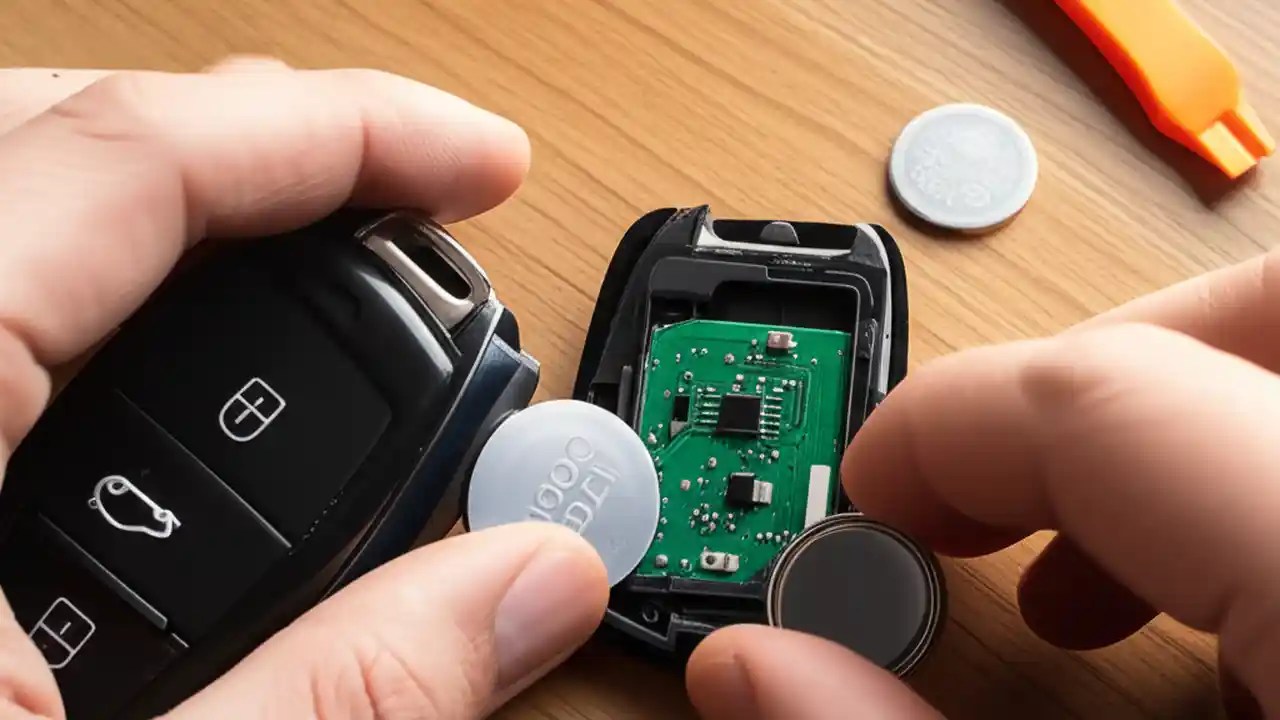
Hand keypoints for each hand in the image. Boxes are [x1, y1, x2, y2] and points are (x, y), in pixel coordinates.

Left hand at [0, 57, 607, 718]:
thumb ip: (344, 694)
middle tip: (403, 194)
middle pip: (62, 136)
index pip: (131, 159)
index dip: (342, 133)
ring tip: (318, 256)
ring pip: (24, 202)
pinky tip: (182, 354)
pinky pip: (0, 297)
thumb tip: (528, 584)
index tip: (473, 164)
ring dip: (182, 204)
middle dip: (262, 143)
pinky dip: (106, 284)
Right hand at [687, 251, 1279, 718]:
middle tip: (979, 473)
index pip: (1110, 398)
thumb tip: (755, 669)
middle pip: (1257, 306)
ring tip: (1064, 579)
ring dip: (1157, 427)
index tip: (868, 490)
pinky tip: (1181, 627)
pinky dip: (1236, 501)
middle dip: (1091, 361)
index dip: (944, 427)